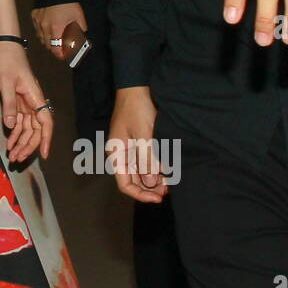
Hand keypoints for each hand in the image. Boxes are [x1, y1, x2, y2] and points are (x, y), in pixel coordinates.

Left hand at [0, 44, 52, 162]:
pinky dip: (15, 133)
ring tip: (12, 156)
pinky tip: (10, 143)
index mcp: (35, 98)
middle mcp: (34, 103)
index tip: (44, 154)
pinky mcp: (19, 102)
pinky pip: (20, 121)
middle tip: (17, 159)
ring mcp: (26, 103)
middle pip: (36, 130)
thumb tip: (12, 126)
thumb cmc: (8, 62)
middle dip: (28, 146)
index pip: (45, 123)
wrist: (6, 48)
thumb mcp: (6, 83)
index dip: (46, 139)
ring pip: (27, 128)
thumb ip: (9, 104)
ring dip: (21, 142)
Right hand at [31, 2, 87, 57]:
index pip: (55, 49)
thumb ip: (80, 31)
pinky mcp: (34, 16)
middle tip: (62, 47)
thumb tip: (80, 41)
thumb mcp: (78, 17)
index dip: (60, 55)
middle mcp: (45, 27)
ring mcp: (38, 21)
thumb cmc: (68, 2)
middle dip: (55, 48)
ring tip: (55, 37)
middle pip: (48, 45)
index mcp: (56, 28)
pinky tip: (48, 28)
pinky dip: (42, 31)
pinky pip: (37, 29)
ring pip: (41, 38)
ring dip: (48, 40)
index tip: (64, 56)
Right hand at [108, 86, 166, 202]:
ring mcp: (130, 150)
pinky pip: (146, 163)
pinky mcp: (139, 145)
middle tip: (168, 190)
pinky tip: (167, 171)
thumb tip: (150, 183)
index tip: (158, 198)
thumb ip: (146, 159)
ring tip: (170, 181)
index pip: (125, 184)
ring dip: (154, 180)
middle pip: (133, 181)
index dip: (141, 195)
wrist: (136, 89)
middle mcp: (121, 156)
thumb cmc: (136, 110)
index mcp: (116, 155)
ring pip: (141, 173)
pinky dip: (156, 169)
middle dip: (150, 188)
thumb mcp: (143, 135)